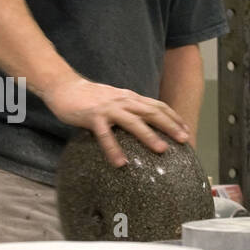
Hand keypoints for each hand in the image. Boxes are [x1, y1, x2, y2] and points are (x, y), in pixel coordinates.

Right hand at [39, 76, 190, 166]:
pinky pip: (105, 135)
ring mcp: (108, 108)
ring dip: (149, 136)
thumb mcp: (113, 100)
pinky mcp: (93, 117)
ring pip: (133, 122)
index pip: (157, 105)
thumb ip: (127, 110)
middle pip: (152, 112)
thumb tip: (142, 124)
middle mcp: (123, 100)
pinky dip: (114, 149)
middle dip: (170, 125)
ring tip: (161, 150)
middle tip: (184, 139)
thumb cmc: (88, 97)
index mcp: (129, 97)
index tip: (186, 130)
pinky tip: (120, 163)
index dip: (173, 117)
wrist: (64, 87)